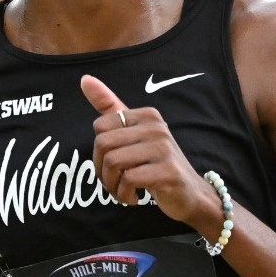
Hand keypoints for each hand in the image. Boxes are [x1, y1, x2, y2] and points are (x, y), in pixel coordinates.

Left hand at [80, 75, 223, 240]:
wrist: (190, 194)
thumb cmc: (157, 164)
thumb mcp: (134, 133)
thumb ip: (110, 106)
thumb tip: (84, 79)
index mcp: (147, 114)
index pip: (100, 127)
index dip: (99, 153)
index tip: (112, 166)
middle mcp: (156, 126)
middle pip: (103, 145)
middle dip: (102, 171)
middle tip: (115, 183)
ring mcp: (163, 148)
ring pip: (113, 163)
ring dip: (112, 185)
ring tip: (124, 191)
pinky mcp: (167, 171)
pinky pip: (129, 180)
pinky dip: (125, 194)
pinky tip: (135, 197)